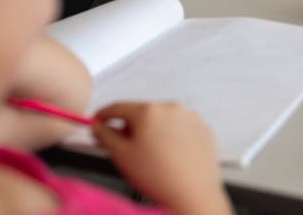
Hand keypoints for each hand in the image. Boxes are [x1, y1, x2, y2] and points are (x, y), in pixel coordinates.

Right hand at [92, 102, 231, 214]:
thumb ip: (105, 136)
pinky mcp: (204, 129)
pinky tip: (170, 157)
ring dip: (153, 132)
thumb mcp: (120, 156)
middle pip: (143, 113)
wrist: (193, 193)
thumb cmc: (157, 176)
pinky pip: (182, 129)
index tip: (98, 122)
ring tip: (151, 157)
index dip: (104, 115)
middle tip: (124, 147)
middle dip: (131, 128)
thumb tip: (99, 127)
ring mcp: (191, 118)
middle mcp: (172, 108)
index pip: (119, 107)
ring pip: (163, 121)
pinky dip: (173, 138)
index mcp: (149, 112)